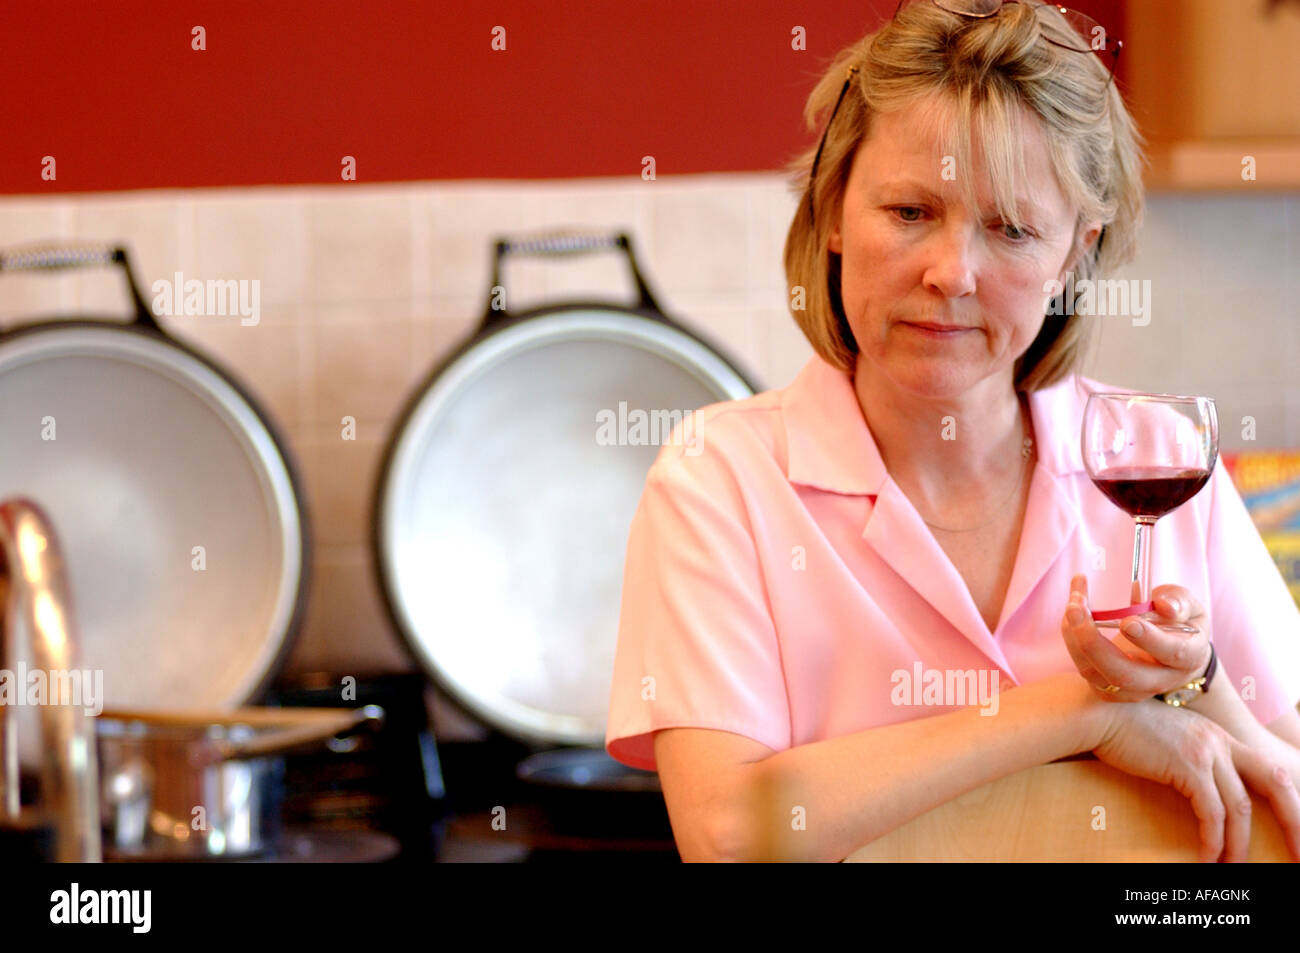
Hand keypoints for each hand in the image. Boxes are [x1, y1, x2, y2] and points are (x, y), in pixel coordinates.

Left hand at [1061, 574, 1211, 701]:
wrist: (1175, 654)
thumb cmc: (1181, 624)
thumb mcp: (1190, 607)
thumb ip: (1179, 602)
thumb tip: (1164, 605)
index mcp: (1187, 657)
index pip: (1171, 653)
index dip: (1149, 639)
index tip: (1127, 621)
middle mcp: (1158, 680)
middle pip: (1123, 673)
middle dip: (1093, 642)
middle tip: (1076, 609)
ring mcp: (1129, 689)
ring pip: (1094, 672)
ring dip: (1075, 637)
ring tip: (1072, 604)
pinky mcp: (1107, 687)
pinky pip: (1084, 667)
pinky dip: (1072, 639)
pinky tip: (1071, 614)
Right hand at [1094, 698, 1299, 861]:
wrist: (1094, 713)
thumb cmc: (1120, 729)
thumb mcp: (1166, 739)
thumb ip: (1188, 757)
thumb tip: (1197, 794)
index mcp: (1218, 735)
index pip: (1267, 770)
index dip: (1285, 801)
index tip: (1289, 829)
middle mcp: (1219, 740)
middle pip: (1276, 782)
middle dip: (1294, 820)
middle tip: (1299, 854)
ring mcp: (1205, 751)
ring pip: (1240, 808)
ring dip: (1239, 845)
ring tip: (1233, 868)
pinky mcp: (1187, 766)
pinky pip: (1212, 814)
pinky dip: (1212, 841)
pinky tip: (1206, 858)